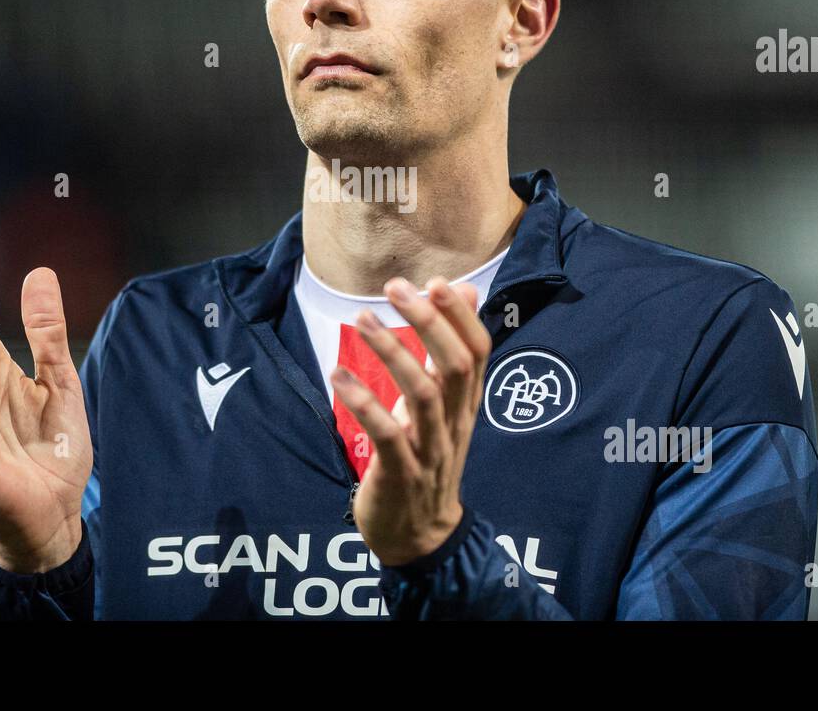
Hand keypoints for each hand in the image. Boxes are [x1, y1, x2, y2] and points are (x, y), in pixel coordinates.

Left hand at [331, 276, 489, 565]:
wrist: (420, 537)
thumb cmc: (427, 459)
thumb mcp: (443, 405)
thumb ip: (448, 352)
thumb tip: (463, 291)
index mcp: (466, 405)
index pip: (478, 352)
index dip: (460, 317)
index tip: (437, 281)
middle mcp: (454, 423)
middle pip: (456, 366)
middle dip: (429, 322)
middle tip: (397, 287)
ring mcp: (430, 450)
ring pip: (423, 394)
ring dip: (393, 352)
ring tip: (364, 318)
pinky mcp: (401, 473)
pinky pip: (387, 435)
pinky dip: (364, 402)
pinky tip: (339, 375)